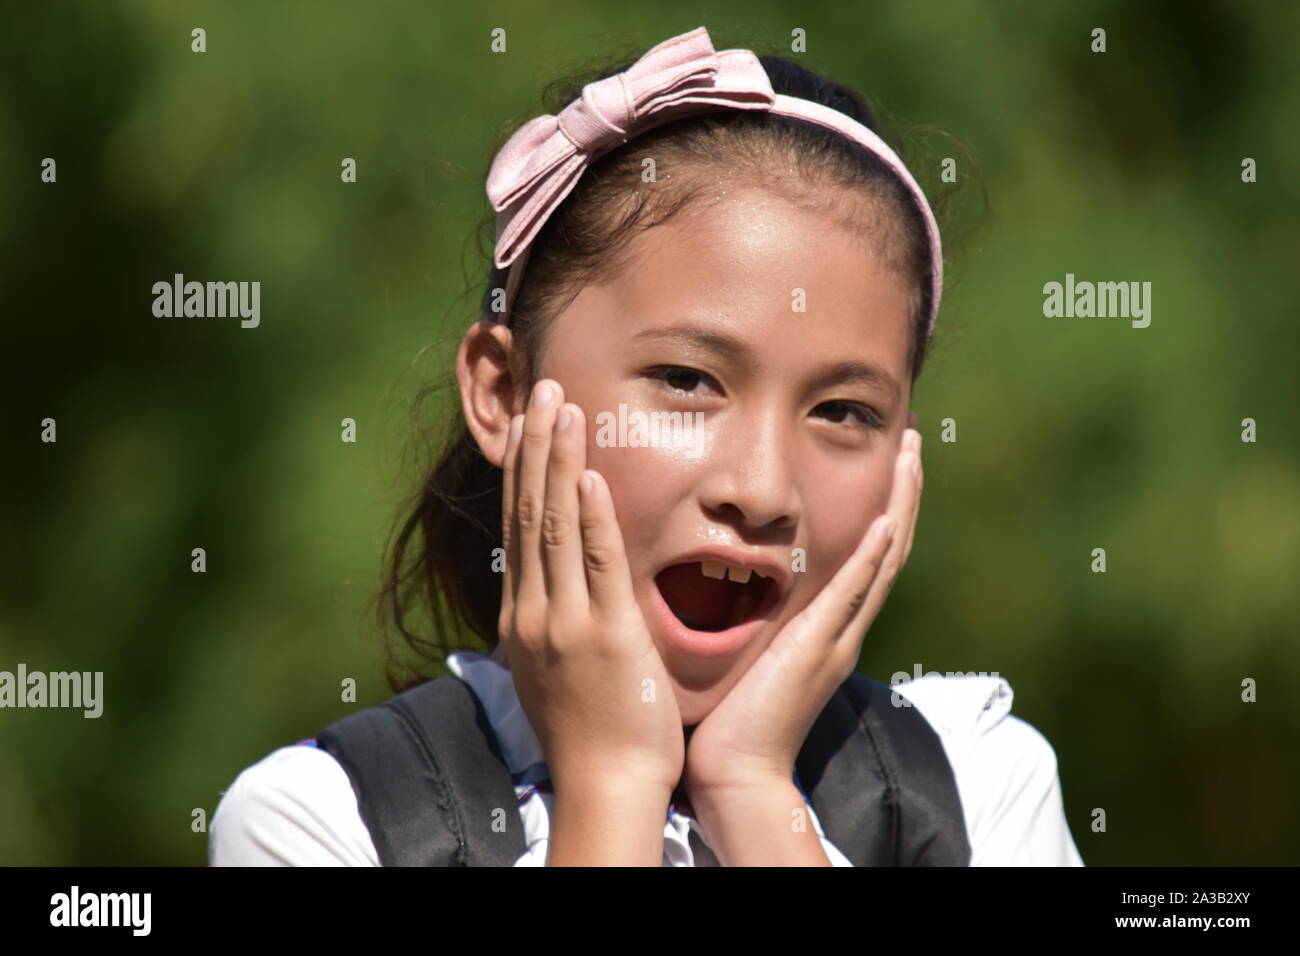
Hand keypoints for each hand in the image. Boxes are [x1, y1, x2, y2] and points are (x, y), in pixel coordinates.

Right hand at [498, 378, 684, 797]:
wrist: (604, 786)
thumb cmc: (590, 733)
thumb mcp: (554, 671)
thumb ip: (552, 624)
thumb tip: (551, 592)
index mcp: (523, 619)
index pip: (517, 528)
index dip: (523, 470)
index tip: (528, 424)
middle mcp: (533, 612)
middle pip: (528, 512)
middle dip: (535, 445)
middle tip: (541, 388)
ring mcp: (565, 622)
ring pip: (553, 525)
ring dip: (558, 460)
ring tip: (560, 404)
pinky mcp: (605, 634)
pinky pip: (595, 564)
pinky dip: (589, 517)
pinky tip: (587, 475)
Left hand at [682, 428, 924, 798]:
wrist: (735, 770)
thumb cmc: (730, 717)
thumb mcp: (748, 650)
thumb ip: (753, 617)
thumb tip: (726, 579)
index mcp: (826, 626)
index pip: (865, 555)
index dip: (881, 507)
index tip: (887, 463)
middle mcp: (843, 626)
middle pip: (887, 546)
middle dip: (902, 492)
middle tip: (913, 439)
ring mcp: (838, 636)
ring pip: (882, 558)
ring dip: (900, 504)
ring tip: (911, 453)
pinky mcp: (821, 648)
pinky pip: (855, 592)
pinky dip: (874, 555)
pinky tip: (886, 518)